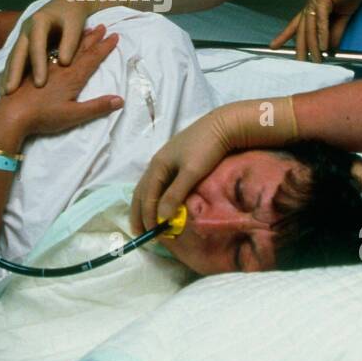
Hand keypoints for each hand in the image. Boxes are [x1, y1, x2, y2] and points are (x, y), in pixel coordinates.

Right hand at [0, 0, 95, 93]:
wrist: (68, 3)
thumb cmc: (73, 15)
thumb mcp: (75, 25)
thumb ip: (69, 42)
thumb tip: (64, 62)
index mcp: (39, 21)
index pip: (37, 44)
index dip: (38, 64)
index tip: (40, 83)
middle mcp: (25, 29)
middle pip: (17, 52)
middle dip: (13, 72)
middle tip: (10, 92)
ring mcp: (21, 36)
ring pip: (12, 57)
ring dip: (7, 75)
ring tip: (4, 94)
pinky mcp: (22, 44)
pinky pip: (14, 60)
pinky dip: (9, 73)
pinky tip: (5, 88)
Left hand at [0, 24, 123, 136]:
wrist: (11, 115)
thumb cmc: (44, 116)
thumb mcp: (73, 115)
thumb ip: (97, 107)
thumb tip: (120, 100)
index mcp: (72, 77)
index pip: (92, 59)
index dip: (105, 47)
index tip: (115, 35)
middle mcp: (61, 69)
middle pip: (81, 50)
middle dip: (94, 38)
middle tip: (103, 26)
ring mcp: (47, 68)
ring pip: (66, 48)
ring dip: (78, 39)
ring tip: (87, 29)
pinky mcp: (34, 71)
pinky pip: (50, 52)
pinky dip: (59, 45)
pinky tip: (58, 43)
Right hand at [129, 96, 298, 232]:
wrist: (222, 125)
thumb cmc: (206, 148)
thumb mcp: (191, 173)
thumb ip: (174, 194)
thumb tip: (160, 218)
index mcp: (157, 166)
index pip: (146, 196)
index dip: (147, 216)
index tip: (152, 235)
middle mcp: (157, 163)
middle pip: (142, 192)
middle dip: (139, 213)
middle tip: (139, 233)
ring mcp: (165, 160)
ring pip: (149, 187)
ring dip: (146, 205)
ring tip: (147, 222)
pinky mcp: (176, 160)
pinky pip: (159, 183)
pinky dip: (156, 197)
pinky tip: (161, 203)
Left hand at [269, 0, 361, 61]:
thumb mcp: (342, 18)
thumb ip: (335, 32)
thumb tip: (329, 49)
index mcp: (312, 7)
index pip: (296, 24)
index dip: (284, 35)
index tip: (274, 46)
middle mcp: (310, 4)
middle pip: (302, 30)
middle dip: (300, 48)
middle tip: (300, 63)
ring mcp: (315, 0)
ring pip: (310, 27)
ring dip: (313, 45)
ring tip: (317, 60)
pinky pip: (321, 20)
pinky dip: (322, 34)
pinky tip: (323, 46)